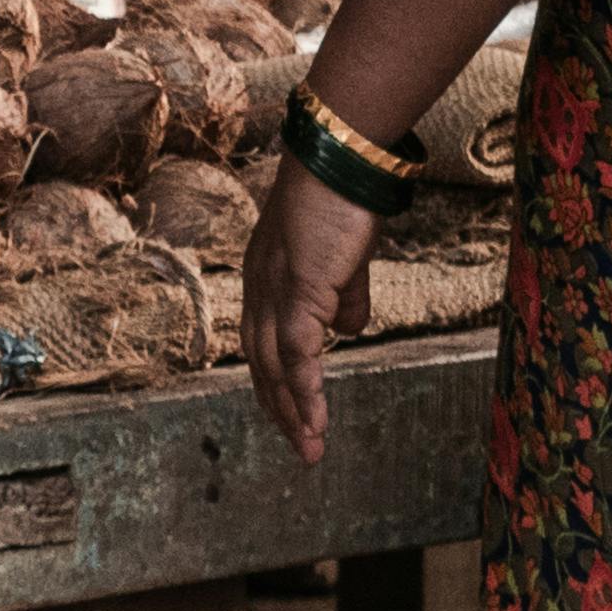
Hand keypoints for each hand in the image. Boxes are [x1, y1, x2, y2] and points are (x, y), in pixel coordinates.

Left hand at [240, 159, 368, 455]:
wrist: (340, 161)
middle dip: (281, 410)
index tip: (293, 415)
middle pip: (261, 364)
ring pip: (276, 368)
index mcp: (266, 279)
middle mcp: (261, 289)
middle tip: (302, 448)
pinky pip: (298, 355)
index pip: (263, 343)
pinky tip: (317, 420)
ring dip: (294, 413)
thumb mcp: (344, 258)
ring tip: (311, 449)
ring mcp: (276, 292)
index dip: (277, 382)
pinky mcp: (300, 293)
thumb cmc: (343, 198)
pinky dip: (306, 392)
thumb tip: (350, 329)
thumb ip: (345, 295)